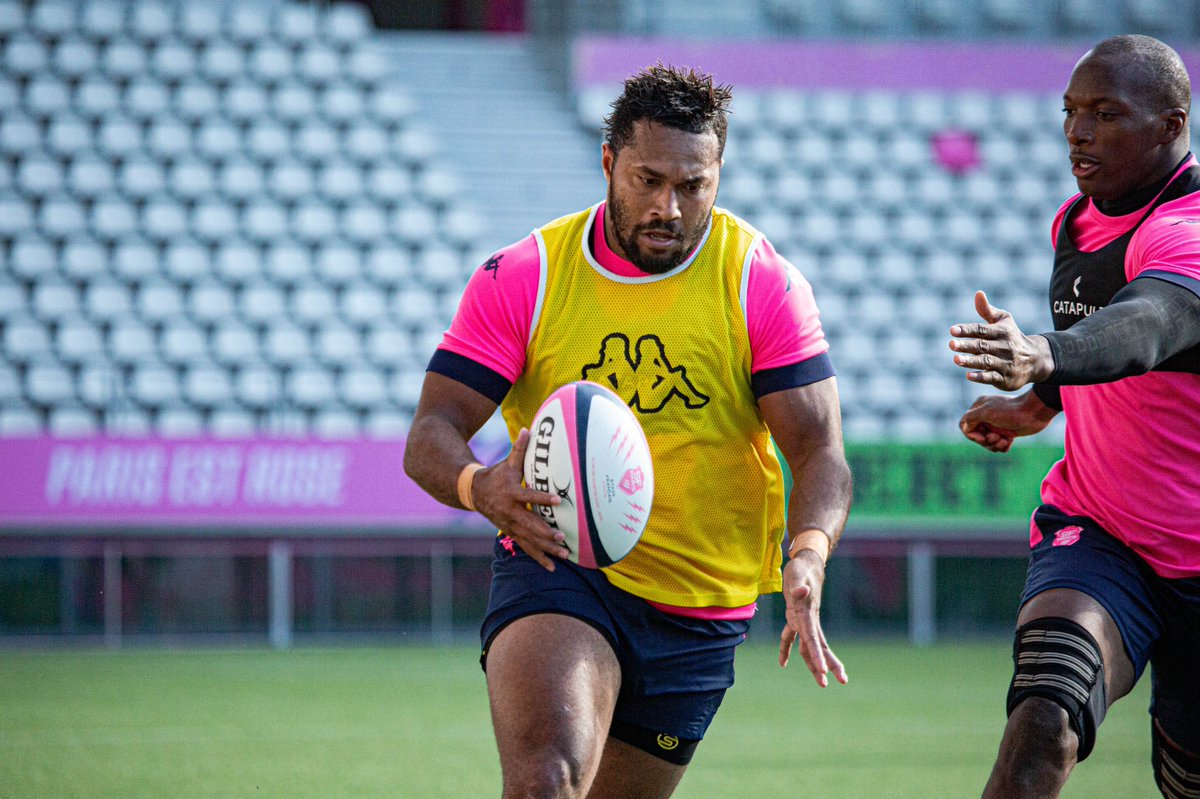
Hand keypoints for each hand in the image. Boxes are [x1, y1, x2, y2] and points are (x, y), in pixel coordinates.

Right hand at [472, 428, 568, 570]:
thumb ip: (520, 449)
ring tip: (564, 555)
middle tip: (562, 537)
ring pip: (529, 539)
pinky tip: (552, 567)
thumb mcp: (507, 462)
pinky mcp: (511, 533)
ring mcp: (510, 525)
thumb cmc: (497, 475)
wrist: (474, 492)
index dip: (542, 499)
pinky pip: (526, 547)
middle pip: (529, 524)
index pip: (528, 496)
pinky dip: (539, 558)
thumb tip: (529, 429)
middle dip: (545, 532)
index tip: (558, 500)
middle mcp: (510, 512)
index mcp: (511, 493)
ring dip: (546, 549)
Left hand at [779, 551, 846, 686]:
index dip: (817, 655)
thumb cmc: (801, 568)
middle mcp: (808, 621)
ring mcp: (803, 621)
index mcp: (808, 614)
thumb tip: (802, 591)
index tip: (823, 671)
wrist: (807, 563)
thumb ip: (798, 585)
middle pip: (819, 646)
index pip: (813, 639)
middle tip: (838, 682)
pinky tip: (782, 663)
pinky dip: (787, 650)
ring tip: (823, 683)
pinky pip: (792, 638)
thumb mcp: (797, 574)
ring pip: (810, 647)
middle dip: (827, 665)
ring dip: (814, 664)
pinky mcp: (795, 618)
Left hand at [949, 291, 1054, 390]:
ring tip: (956, 359)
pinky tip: (968, 375)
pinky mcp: (1005, 378)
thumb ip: (987, 310)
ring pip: (986, 362)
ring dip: (971, 361)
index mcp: (1002, 332)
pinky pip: (992, 377)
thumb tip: (978, 293)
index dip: (967, 330)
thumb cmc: (1011, 337)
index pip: (982, 330)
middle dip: (967, 345)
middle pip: (982, 346)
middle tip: (951, 344)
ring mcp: (1005, 363)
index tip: (952, 330)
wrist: (1035, 360)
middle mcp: (1004, 347)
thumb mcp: (1003, 321)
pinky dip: (981, 377)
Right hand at [959, 390, 1056, 452]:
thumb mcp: (987, 412)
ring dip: (995, 444)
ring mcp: (996, 425)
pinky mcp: (1006, 432)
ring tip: (1005, 440)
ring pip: (987, 442)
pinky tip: (1009, 442)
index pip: (965, 425)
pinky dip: (1003, 446)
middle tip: (996, 437)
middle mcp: (985, 416)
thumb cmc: (1011, 411)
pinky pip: (998, 445)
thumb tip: (965, 428)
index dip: (972, 435)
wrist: (1035, 413)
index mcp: (979, 408)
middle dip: (986, 441)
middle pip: (976, 436)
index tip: (983, 437)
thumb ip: (971, 418)